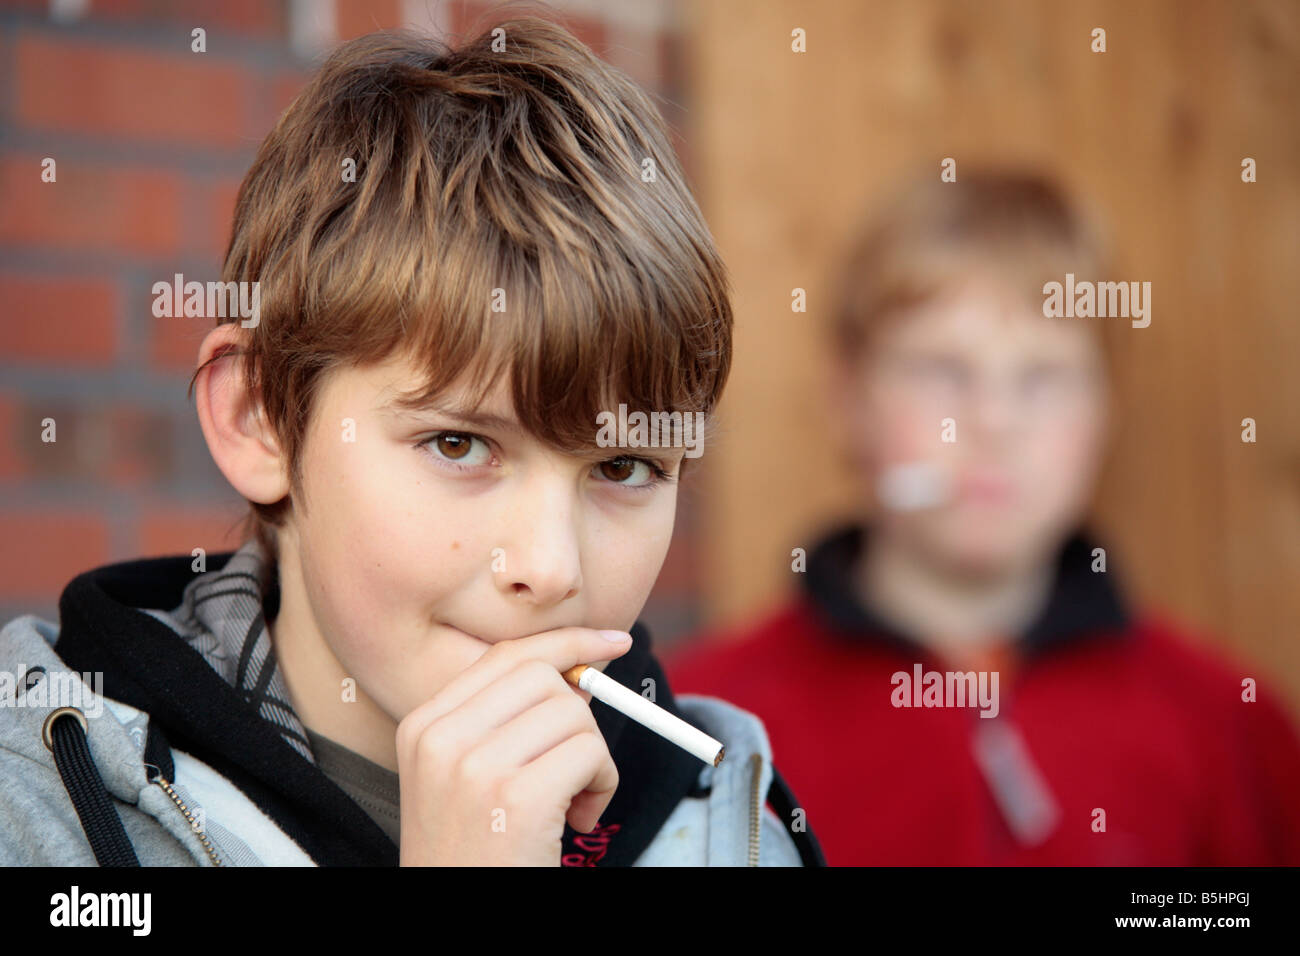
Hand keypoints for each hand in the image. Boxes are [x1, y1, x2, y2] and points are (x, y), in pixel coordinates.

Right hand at [396, 626, 631, 865]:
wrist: (457, 918)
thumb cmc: (477, 853)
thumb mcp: (467, 779)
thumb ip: (506, 721)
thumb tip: (579, 672)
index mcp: (423, 725)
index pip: (506, 656)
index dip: (566, 643)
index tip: (612, 642)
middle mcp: (440, 737)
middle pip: (544, 677)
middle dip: (581, 715)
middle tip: (580, 766)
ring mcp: (473, 766)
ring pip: (574, 714)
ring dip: (594, 760)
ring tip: (573, 806)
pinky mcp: (516, 798)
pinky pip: (590, 753)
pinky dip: (602, 785)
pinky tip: (578, 822)